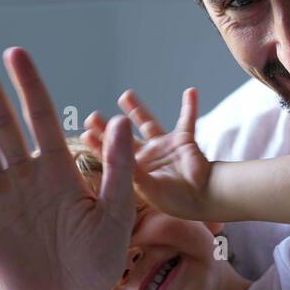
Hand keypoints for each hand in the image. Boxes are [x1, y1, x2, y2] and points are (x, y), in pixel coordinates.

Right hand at [0, 48, 135, 289]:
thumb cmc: (99, 262)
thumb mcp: (115, 211)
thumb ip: (117, 167)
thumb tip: (122, 122)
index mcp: (60, 172)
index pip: (41, 118)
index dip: (28, 86)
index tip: (16, 54)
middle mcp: (29, 178)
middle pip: (6, 125)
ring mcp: (4, 198)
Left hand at [82, 87, 210, 220]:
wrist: (204, 199)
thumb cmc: (176, 199)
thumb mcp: (146, 188)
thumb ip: (132, 170)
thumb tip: (115, 150)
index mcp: (137, 172)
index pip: (112, 156)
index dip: (99, 145)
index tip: (85, 133)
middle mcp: (148, 157)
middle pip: (124, 138)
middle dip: (108, 128)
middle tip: (92, 116)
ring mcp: (165, 147)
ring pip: (148, 123)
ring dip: (137, 109)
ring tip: (125, 94)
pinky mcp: (183, 140)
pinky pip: (187, 119)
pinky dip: (190, 106)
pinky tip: (190, 91)